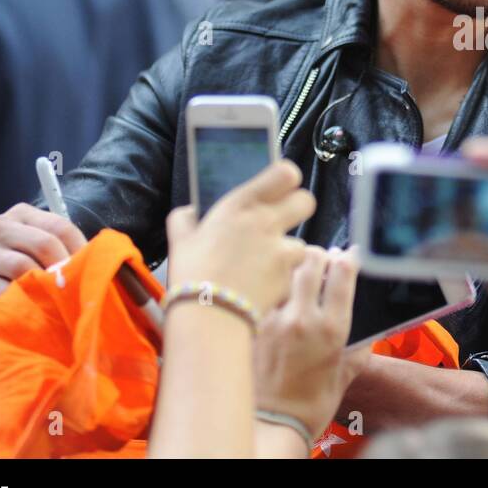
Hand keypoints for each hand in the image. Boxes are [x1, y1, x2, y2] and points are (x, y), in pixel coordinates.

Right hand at [0, 204, 86, 330]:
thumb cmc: (14, 271)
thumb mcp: (36, 251)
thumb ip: (61, 248)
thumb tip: (96, 261)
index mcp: (21, 214)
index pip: (60, 226)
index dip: (81, 249)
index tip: (92, 269)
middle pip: (45, 243)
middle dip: (65, 268)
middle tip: (76, 287)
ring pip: (24, 266)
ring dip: (45, 285)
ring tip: (57, 298)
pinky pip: (6, 292)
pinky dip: (25, 301)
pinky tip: (34, 308)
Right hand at [165, 161, 313, 316]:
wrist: (208, 315)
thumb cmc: (191, 274)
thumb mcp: (180, 240)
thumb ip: (185, 219)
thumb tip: (189, 212)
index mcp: (241, 205)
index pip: (286, 173)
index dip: (287, 179)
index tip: (280, 188)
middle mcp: (266, 223)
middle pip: (307, 201)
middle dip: (299, 209)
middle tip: (284, 221)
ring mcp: (281, 250)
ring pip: (301, 242)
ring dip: (288, 252)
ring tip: (266, 265)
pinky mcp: (289, 277)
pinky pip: (293, 273)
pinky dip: (284, 278)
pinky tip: (265, 286)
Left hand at [255, 246, 366, 439]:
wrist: (273, 424)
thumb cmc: (312, 403)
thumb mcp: (347, 373)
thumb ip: (361, 347)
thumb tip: (370, 329)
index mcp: (333, 328)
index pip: (342, 272)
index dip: (347, 257)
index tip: (348, 255)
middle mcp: (303, 318)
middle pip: (311, 259)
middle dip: (319, 256)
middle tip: (321, 261)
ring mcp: (273, 318)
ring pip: (283, 271)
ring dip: (292, 267)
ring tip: (294, 274)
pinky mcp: (251, 323)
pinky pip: (263, 291)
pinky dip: (270, 287)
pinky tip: (272, 295)